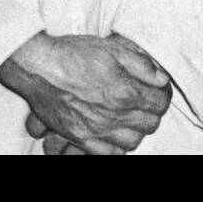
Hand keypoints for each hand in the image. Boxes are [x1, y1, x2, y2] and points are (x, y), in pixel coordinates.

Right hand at [0, 32, 171, 154]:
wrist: (39, 68)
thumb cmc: (74, 54)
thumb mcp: (113, 48)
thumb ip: (142, 65)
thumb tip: (162, 78)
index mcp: (125, 91)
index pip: (160, 102)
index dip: (164, 94)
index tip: (160, 88)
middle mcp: (113, 115)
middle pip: (150, 124)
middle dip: (154, 112)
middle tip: (148, 101)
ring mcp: (96, 130)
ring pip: (132, 142)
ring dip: (138, 130)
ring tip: (132, 116)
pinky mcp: (80, 138)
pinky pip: (109, 153)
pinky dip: (117, 146)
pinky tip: (114, 132)